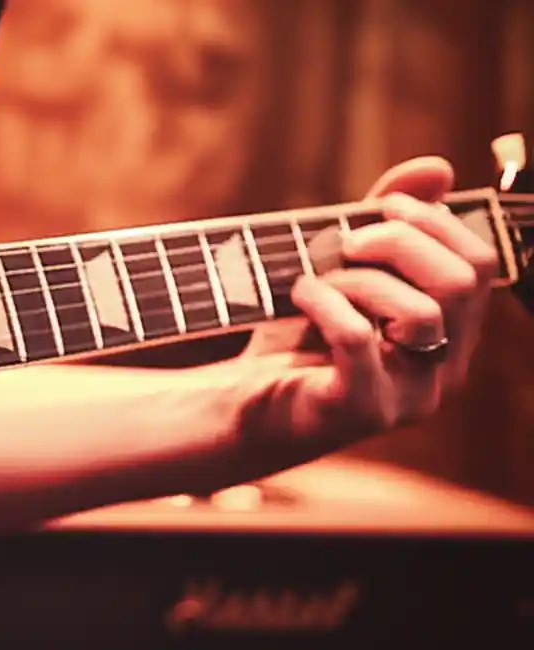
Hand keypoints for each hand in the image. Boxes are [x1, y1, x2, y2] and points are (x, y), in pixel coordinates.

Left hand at [239, 156, 497, 448]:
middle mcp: (442, 369)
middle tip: (347, 240)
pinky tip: (299, 295)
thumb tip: (439, 168)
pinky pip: (359, 341)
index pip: (481, 265)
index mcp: (451, 333)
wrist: (240, 404)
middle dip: (403, 243)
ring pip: (421, 315)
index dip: (436, 223)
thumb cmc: (296, 338)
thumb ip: (385, 225)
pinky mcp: (361, 410)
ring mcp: (408, 397)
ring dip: (361, 279)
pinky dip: (327, 303)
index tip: (384, 207)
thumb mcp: (342, 272)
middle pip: (463, 284)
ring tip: (317, 278)